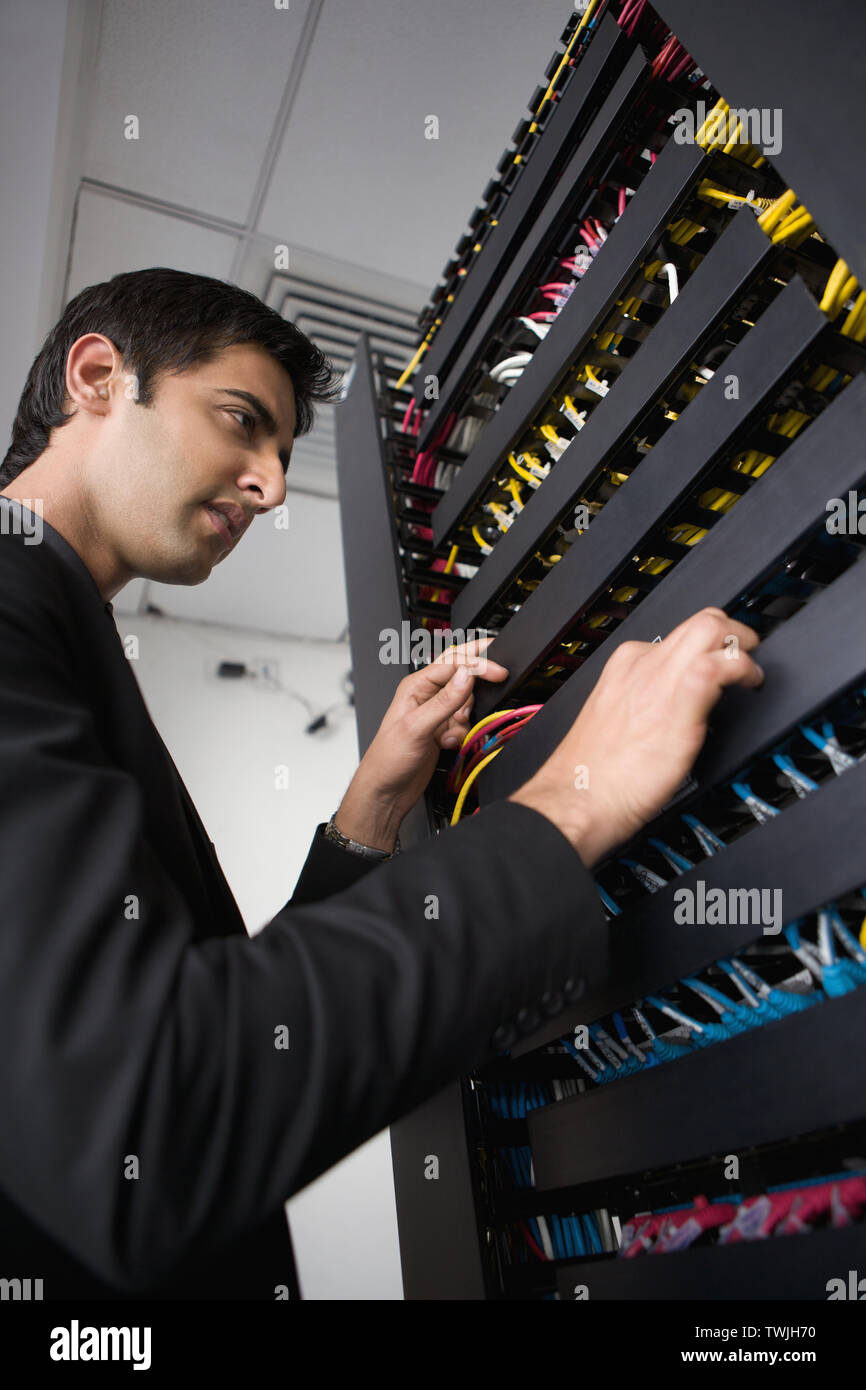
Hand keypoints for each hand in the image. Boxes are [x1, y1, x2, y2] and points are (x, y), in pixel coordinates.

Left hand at [335, 636, 509, 849]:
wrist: (387, 792)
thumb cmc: (387, 759)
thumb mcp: (417, 727)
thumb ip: (444, 701)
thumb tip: (467, 676)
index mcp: (416, 686)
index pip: (454, 664)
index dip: (478, 665)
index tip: (499, 672)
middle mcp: (426, 696)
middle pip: (461, 673)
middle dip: (478, 678)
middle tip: (499, 676)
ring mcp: (436, 714)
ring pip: (467, 702)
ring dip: (466, 717)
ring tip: (453, 730)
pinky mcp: (443, 731)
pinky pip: (465, 724)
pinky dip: (462, 734)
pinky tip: (448, 745)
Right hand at [509, 608, 764, 869]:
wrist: (578, 796)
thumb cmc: (594, 774)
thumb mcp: (615, 724)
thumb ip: (642, 707)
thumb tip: (667, 711)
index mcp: (624, 667)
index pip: (673, 638)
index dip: (702, 649)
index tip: (713, 663)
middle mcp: (642, 664)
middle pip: (697, 621)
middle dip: (730, 631)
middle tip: (746, 652)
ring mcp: (662, 677)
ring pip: (711, 628)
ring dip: (741, 643)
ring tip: (751, 669)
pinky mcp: (682, 697)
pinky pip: (723, 663)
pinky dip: (744, 667)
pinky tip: (750, 684)